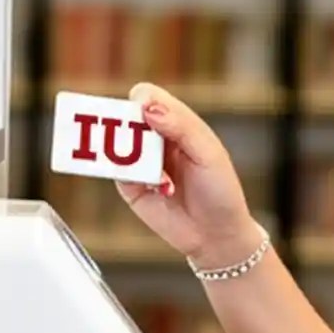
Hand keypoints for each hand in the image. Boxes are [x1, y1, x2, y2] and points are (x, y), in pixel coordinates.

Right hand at [116, 82, 260, 265]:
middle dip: (122, 123)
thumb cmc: (220, 189)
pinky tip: (156, 188)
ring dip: (124, 152)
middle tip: (131, 138)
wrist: (216, 235)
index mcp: (177, 123)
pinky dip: (127, 175)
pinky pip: (115, 172)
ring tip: (156, 172)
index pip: (149, 97)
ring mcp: (140, 162)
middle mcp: (155, 139)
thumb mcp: (209, 153)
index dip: (141, 99)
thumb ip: (181, 127)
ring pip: (114, 144)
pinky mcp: (129, 187)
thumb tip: (148, 108)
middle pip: (125, 117)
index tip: (143, 112)